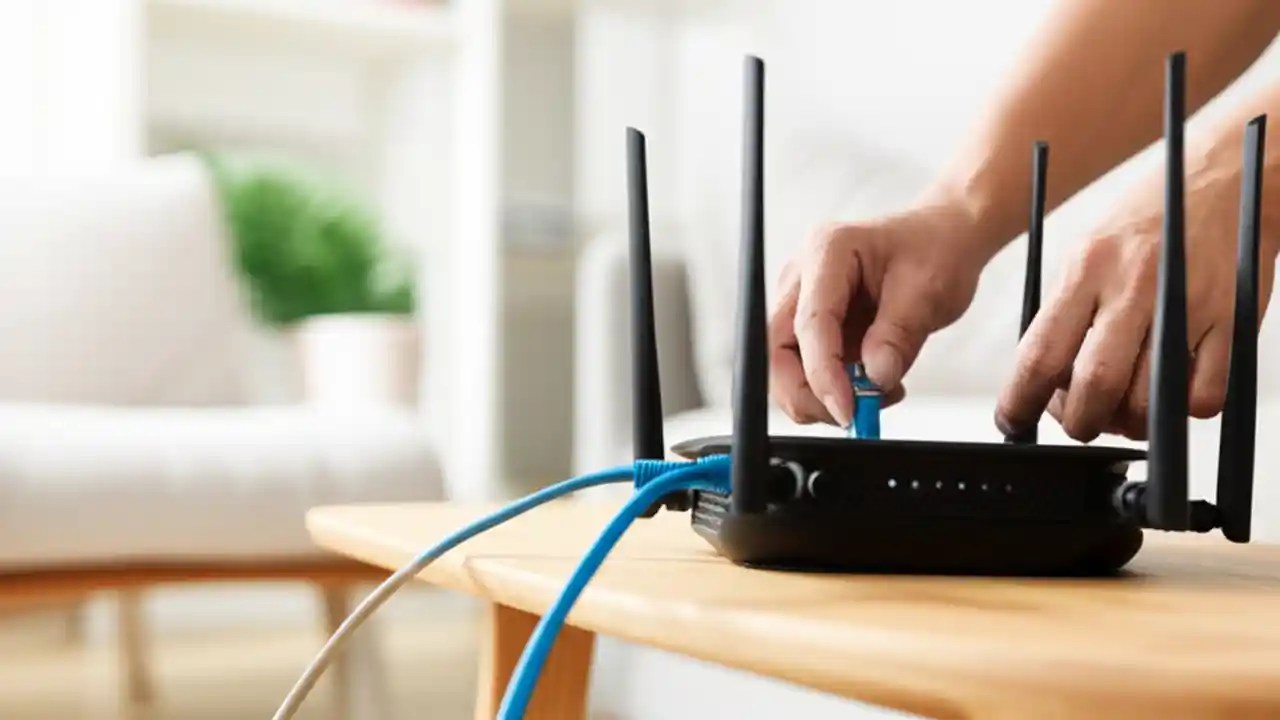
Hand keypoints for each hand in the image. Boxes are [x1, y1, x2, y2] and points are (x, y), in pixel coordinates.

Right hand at [769, 201, 991, 426]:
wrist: (941, 240)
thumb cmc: (934, 249)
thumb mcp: (928, 290)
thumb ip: (898, 335)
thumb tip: (874, 379)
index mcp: (827, 252)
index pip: (809, 323)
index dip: (822, 373)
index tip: (847, 408)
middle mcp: (803, 277)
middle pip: (776, 349)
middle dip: (806, 392)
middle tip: (851, 414)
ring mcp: (803, 303)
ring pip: (785, 366)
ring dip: (820, 396)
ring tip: (873, 395)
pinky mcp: (813, 329)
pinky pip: (807, 370)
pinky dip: (834, 390)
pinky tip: (872, 386)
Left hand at [996, 157, 1277, 440]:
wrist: (1224, 176)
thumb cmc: (1145, 222)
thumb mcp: (1088, 252)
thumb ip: (1066, 312)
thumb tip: (1045, 383)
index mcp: (1086, 269)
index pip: (1040, 354)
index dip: (1020, 402)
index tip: (1011, 422)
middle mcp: (1133, 287)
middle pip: (1096, 386)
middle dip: (1079, 423)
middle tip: (1079, 423)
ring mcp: (1186, 304)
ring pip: (1149, 400)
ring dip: (1130, 424)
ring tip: (1125, 412)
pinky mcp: (1233, 318)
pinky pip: (1204, 395)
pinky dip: (1183, 410)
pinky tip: (1174, 392)